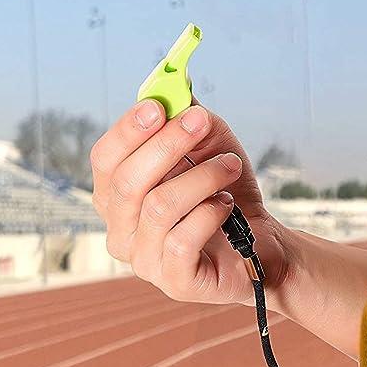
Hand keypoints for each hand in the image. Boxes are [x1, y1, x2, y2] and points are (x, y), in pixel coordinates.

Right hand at [90, 101, 290, 307]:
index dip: (127, 131)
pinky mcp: (173, 281)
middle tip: (200, 122)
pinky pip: (182, 240)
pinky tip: (226, 205)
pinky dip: (209, 213)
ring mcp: (142, 260)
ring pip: (159, 207)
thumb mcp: (207, 147)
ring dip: (201, 178)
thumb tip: (175, 85)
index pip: (105, 160)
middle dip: (166, 145)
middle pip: (128, 182)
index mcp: (115, 196)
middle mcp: (119, 229)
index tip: (158, 105)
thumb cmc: (223, 193)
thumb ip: (186, 117)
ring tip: (230, 166)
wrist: (262, 244)